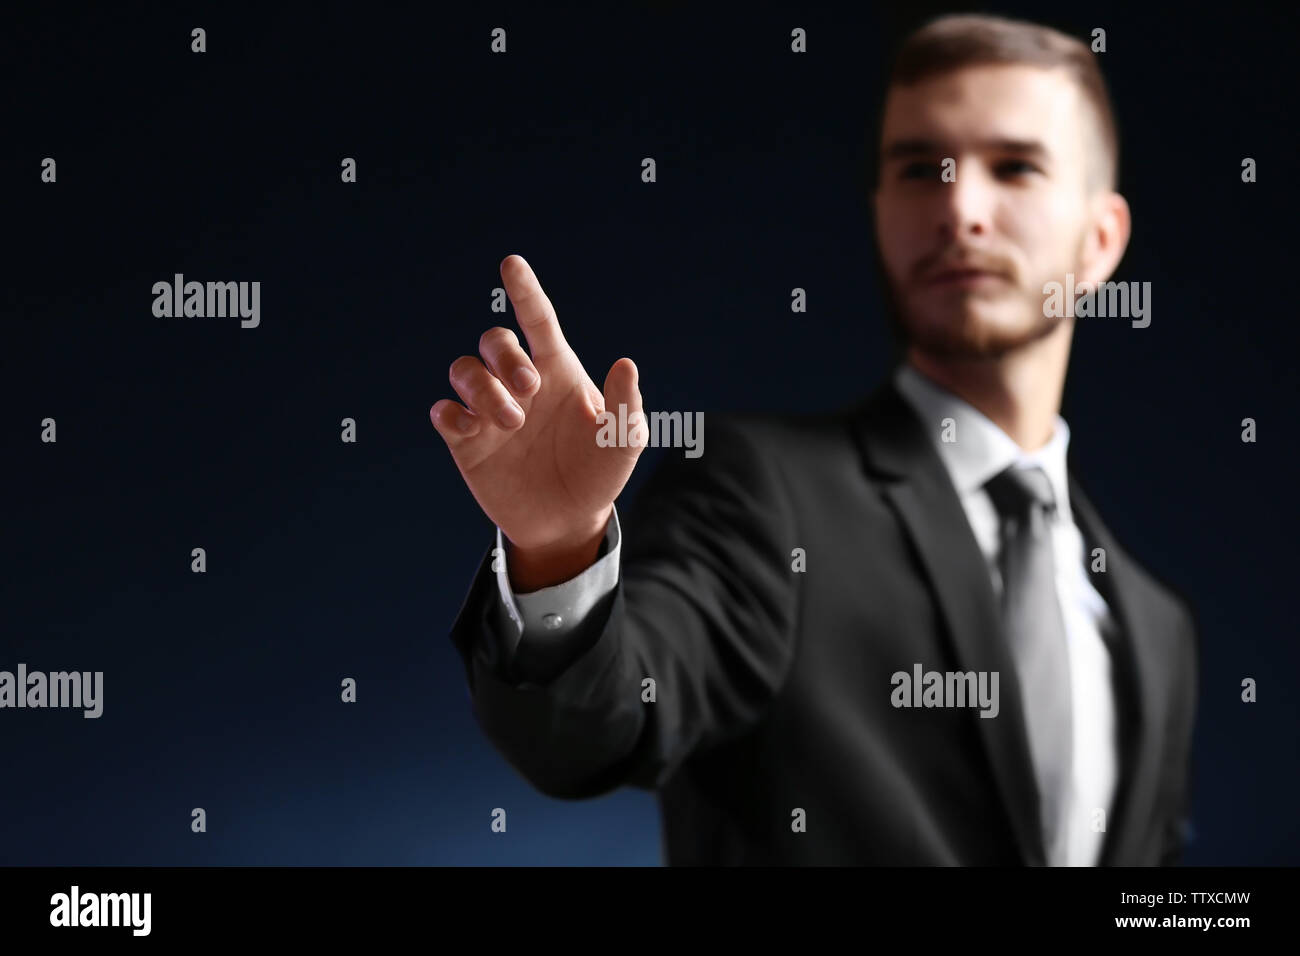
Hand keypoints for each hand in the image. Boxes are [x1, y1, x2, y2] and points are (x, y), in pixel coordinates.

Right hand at [430, 255, 647, 588]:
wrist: (569, 522)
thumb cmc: (600, 473)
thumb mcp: (623, 441)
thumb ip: (625, 403)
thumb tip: (625, 363)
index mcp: (557, 371)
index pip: (537, 321)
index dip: (524, 291)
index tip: (512, 264)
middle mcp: (519, 384)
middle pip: (494, 340)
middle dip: (505, 356)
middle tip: (528, 390)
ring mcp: (490, 411)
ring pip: (464, 370)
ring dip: (482, 388)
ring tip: (510, 422)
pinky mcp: (467, 442)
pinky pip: (443, 412)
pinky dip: (451, 414)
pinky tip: (472, 431)